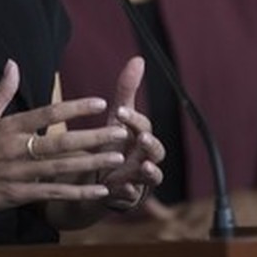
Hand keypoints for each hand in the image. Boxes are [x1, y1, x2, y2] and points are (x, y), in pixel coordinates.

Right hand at [0, 61, 127, 216]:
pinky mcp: (17, 195)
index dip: (76, 107)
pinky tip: (99, 190)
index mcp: (8, 127)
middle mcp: (15, 149)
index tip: (100, 102)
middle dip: (94, 136)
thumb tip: (13, 63)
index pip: (47, 113)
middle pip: (62, 141)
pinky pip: (53, 193)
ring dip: (92, 162)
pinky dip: (77, 192)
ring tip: (118, 157)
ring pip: (62, 167)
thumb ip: (1, 91)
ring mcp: (17, 173)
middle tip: (121, 131)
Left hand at [95, 56, 164, 211]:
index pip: (144, 125)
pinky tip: (122, 188)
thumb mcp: (117, 118)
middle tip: (141, 138)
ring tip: (141, 165)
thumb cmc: (113, 144)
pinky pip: (131, 197)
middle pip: (156, 150)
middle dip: (150, 144)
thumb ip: (126, 90)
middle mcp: (146, 157)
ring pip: (150, 175)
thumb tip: (138, 59)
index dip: (134, 119)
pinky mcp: (128, 196)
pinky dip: (128, 193)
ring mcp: (139, 178)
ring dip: (146, 169)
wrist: (101, 178)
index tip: (120, 111)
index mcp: (142, 137)